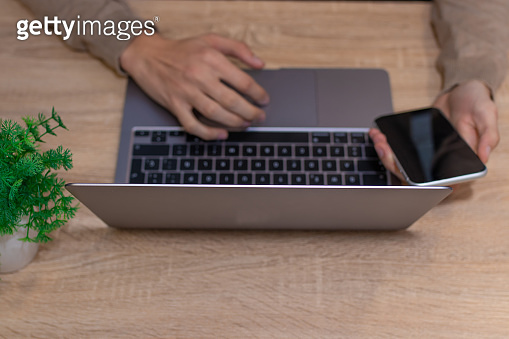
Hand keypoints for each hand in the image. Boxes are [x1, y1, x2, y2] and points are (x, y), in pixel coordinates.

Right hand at [120, 33, 269, 139]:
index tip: (264, 100)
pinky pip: (192, 125)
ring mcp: (186, 92)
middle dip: (251, 112)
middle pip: (232, 101)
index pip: (242, 82)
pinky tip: (221, 134)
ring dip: (234, 122)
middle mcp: (199, 76)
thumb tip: (259, 64)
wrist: (147, 55)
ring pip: (216, 113)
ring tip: (245, 124)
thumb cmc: (181, 49)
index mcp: (211, 59)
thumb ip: (238, 48)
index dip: (258, 94)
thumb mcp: (211, 39)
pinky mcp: (174, 105)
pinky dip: (208, 133)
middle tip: (259, 117)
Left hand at [370, 80, 498, 180]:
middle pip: (413, 175)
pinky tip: (378, 134)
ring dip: (386, 153)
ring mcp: (426, 156)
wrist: (463, 91)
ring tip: (377, 138)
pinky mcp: (416, 147)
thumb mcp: (487, 114)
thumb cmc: (477, 103)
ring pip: (403, 164)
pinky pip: (399, 151)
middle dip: (393, 163)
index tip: (402, 169)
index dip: (417, 182)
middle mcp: (441, 163)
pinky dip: (387, 144)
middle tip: (383, 146)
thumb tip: (484, 156)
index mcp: (460, 163)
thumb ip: (488, 135)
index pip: (437, 182)